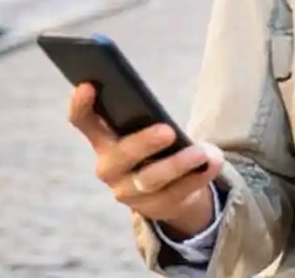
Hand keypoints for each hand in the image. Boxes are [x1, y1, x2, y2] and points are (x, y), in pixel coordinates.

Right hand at [67, 83, 224, 237]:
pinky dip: (197, 177)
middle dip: (144, 143)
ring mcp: (128, 192)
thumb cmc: (153, 146)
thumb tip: (166, 120)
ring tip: (201, 153)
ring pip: (150, 180)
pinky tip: (213, 163)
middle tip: (168, 131)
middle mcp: (108, 167)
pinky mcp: (153, 209)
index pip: (82, 121)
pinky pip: (175, 193)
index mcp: (102, 139)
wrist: (167, 189)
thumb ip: (145, 117)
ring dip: (178, 164)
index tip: (88, 85)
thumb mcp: (145, 128)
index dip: (81, 105)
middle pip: (121, 155)